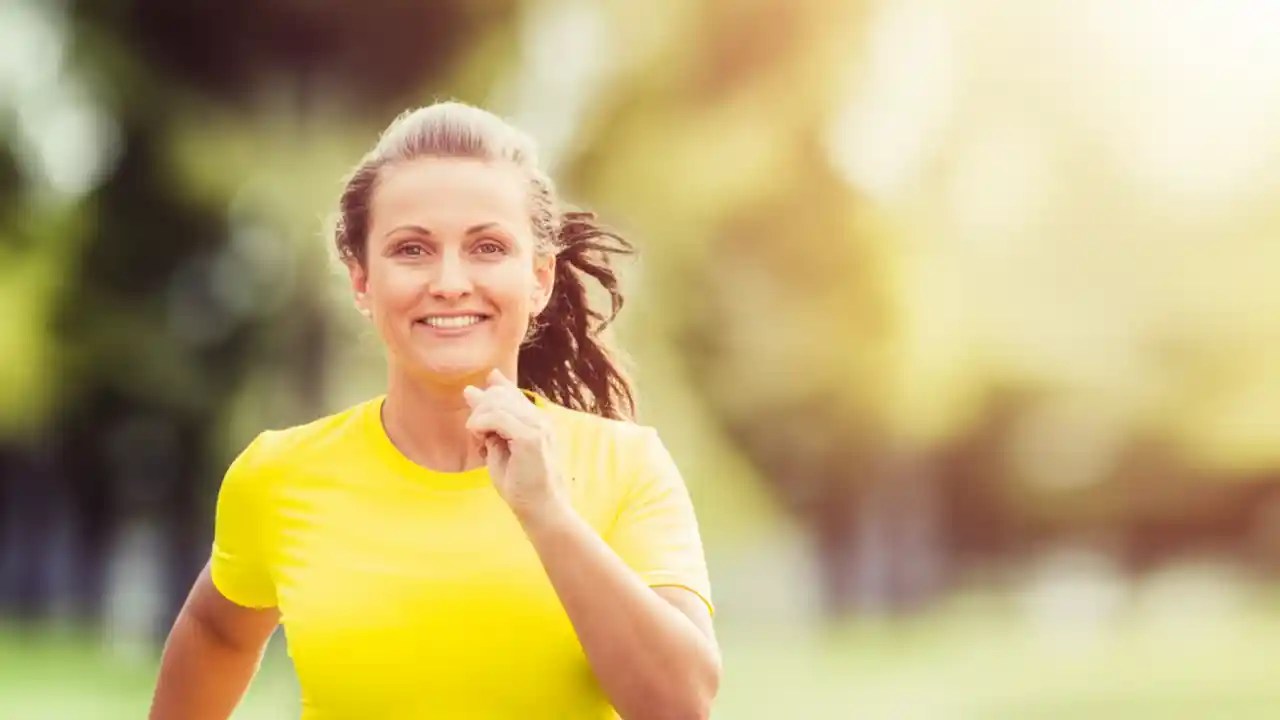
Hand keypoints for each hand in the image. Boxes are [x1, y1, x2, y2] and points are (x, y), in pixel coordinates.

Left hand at [463, 369, 567, 523]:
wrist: (541, 509)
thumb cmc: (520, 485)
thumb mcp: (500, 447)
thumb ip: (490, 423)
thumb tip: (471, 392)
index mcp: (537, 420)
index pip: (511, 392)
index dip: (492, 389)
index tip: (473, 394)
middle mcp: (540, 419)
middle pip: (500, 393)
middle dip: (480, 408)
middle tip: (476, 434)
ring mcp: (538, 426)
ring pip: (497, 402)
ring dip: (479, 419)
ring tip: (480, 441)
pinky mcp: (531, 438)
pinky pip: (496, 418)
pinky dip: (481, 426)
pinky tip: (481, 441)